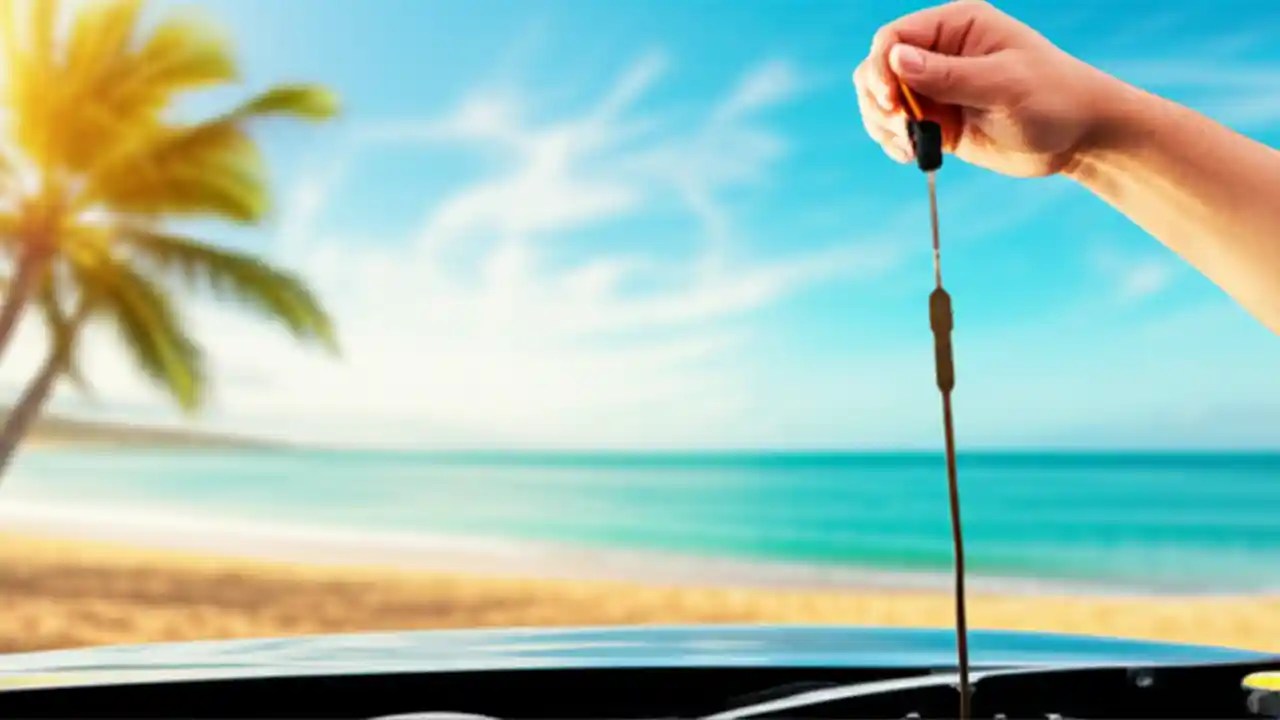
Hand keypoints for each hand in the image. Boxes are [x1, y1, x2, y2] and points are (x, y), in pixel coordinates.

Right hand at [852, 0, 1119, 176]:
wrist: (1078, 136)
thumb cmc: (1052, 97)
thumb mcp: (1002, 84)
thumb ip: (948, 74)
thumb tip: (896, 59)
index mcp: (957, 27)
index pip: (894, 37)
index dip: (881, 68)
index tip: (892, 102)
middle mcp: (940, 52)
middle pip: (878, 68)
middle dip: (879, 100)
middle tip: (903, 127)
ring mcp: (936, 87)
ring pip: (881, 99)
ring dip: (883, 124)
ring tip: (910, 145)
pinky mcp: (937, 119)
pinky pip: (897, 126)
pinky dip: (894, 141)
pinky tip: (913, 154)